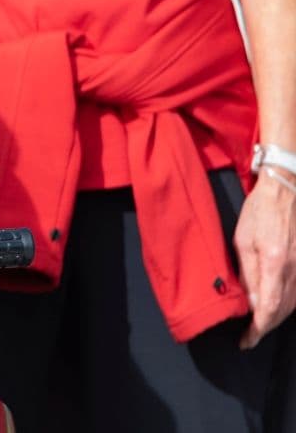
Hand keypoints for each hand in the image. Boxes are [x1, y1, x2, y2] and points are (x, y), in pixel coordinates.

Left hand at [234, 171, 295, 348]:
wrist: (286, 191)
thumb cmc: (259, 211)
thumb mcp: (242, 240)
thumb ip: (247, 273)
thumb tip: (250, 303)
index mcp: (275, 264)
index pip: (268, 309)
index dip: (257, 330)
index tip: (246, 341)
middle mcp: (295, 272)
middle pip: (281, 312)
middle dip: (264, 327)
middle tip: (248, 335)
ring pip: (291, 306)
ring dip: (275, 318)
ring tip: (257, 323)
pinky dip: (285, 305)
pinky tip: (274, 306)